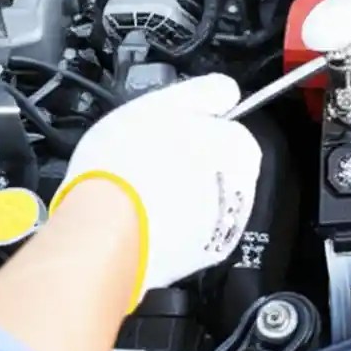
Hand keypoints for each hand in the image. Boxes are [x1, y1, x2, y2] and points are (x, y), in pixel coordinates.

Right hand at [50, 74, 260, 301]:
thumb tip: (228, 90)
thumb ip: (205, 92)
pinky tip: (137, 217)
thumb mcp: (166, 103)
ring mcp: (221, 230)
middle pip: (217, 168)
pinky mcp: (195, 260)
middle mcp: (243, 193)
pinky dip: (166, 226)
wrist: (107, 232)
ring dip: (176, 195)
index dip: (195, 127)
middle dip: (187, 163)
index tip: (168, 130)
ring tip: (135, 189)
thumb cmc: (133, 161)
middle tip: (146, 158)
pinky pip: (183, 234)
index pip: (230, 130)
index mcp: (241, 151)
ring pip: (200, 202)